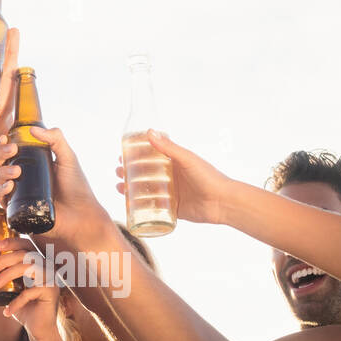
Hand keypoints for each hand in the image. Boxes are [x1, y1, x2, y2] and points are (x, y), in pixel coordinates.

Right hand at [0, 127, 112, 242]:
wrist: (81, 215)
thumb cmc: (77, 188)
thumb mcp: (68, 158)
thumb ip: (56, 140)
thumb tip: (33, 129)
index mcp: (32, 163)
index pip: (10, 151)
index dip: (3, 144)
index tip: (5, 138)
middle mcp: (23, 177)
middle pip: (0, 162)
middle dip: (1, 153)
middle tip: (12, 150)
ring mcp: (19, 193)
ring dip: (2, 171)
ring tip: (16, 171)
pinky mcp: (18, 210)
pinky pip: (2, 199)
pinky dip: (1, 191)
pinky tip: (9, 186)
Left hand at [0, 236, 60, 340]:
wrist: (39, 329)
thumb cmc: (25, 308)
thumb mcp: (13, 289)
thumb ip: (6, 276)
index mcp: (38, 263)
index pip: (27, 245)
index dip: (13, 242)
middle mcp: (47, 267)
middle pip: (24, 254)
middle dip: (3, 260)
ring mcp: (51, 278)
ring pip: (27, 268)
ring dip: (6, 275)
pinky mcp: (51, 292)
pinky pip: (29, 292)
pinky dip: (15, 302)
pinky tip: (6, 312)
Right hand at [114, 130, 232, 224]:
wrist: (223, 203)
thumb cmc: (208, 177)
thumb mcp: (186, 159)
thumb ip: (169, 148)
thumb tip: (149, 132)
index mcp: (174, 162)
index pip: (150, 155)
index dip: (135, 154)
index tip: (122, 154)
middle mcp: (171, 176)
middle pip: (145, 172)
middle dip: (129, 171)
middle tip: (118, 171)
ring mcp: (171, 193)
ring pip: (146, 189)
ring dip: (131, 187)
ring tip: (120, 186)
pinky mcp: (172, 209)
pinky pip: (153, 207)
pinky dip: (140, 205)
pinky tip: (129, 205)